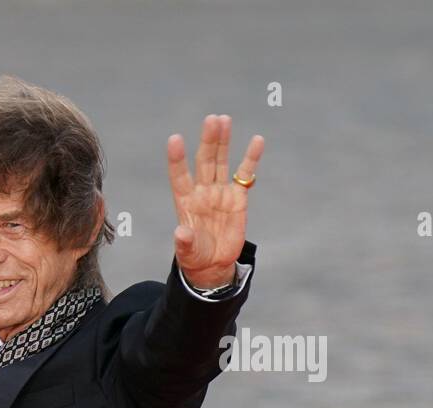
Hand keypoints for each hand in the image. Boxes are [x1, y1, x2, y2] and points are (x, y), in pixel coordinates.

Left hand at [166, 114, 263, 288]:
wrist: (213, 263)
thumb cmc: (195, 256)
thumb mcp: (188, 252)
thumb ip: (184, 242)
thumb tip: (180, 233)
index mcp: (185, 202)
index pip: (179, 176)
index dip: (177, 159)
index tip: (175, 139)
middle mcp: (201, 192)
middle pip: (204, 162)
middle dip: (208, 141)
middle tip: (212, 119)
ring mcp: (219, 192)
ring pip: (221, 162)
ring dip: (222, 142)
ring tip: (224, 120)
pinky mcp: (237, 197)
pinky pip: (244, 174)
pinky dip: (251, 158)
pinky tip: (257, 140)